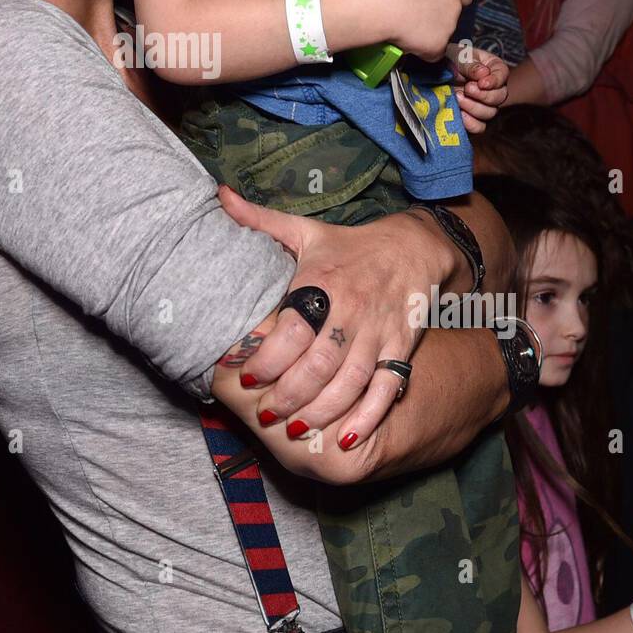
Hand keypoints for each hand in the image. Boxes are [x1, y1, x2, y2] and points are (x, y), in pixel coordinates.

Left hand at [216, 185, 458, 447]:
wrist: (414, 247)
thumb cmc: (348, 245)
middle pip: (321, 363)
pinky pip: (387, 389)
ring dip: (323, 410)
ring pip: (351, 381)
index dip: (269, 356)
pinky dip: (369, 417)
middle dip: (291, 393)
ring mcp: (380, 332)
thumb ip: (258, 221)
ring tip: (296, 429)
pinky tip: (346, 438)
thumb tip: (218, 195)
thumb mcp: (304, 230)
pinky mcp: (401, 349)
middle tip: (267, 413)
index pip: (294, 327)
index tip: (246, 375)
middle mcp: (352, 309)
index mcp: (323, 282)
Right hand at [373, 0, 472, 61]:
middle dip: (437, 17)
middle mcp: (454, 6)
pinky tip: (408, 45)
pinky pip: (432, 53)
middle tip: (415, 15)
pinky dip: (422, 52)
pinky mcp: (437, 47)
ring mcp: (448, 28)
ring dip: (429, 34)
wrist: (381, 4)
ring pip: (441, 35)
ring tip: (407, 31)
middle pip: (451, 15)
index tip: (440, 0)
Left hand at [446, 44, 508, 132]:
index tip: (482, 83)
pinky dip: (470, 123)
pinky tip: (460, 114)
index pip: (503, 75)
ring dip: (474, 107)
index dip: (495, 81)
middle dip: (483, 95)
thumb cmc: (449, 61)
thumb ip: (471, 65)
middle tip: (467, 88)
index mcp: (493, 69)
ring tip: (458, 97)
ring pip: (490, 113)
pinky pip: (479, 127)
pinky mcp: (472, 118)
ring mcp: (483, 104)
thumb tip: (483, 74)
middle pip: (500, 97)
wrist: (432, 75)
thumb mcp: (458, 57)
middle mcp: (492, 88)